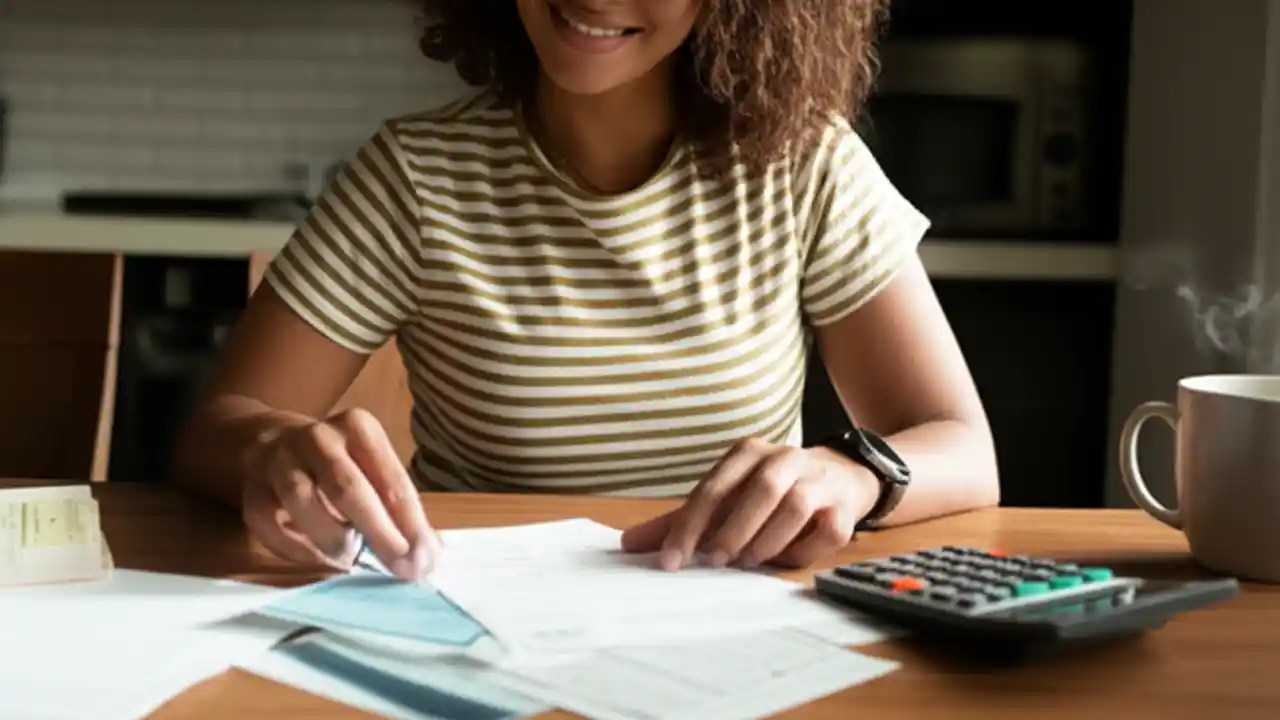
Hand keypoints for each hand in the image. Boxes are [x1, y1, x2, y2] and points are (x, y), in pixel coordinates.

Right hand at [242, 407, 439, 580]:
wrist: (273, 440)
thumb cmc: (341, 463)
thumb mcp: (374, 471)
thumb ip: (399, 511)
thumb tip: (427, 556)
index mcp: (359, 428)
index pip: (391, 478)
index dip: (409, 522)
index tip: (423, 558)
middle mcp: (318, 438)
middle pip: (347, 486)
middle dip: (378, 531)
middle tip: (399, 567)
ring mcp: (279, 461)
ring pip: (301, 499)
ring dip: (331, 536)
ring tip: (351, 558)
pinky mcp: (251, 488)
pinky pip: (268, 523)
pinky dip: (296, 548)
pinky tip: (320, 560)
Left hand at [621, 438, 878, 569]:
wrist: (840, 477)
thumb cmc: (770, 491)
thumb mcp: (725, 498)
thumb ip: (681, 520)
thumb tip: (628, 544)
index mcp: (748, 453)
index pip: (712, 488)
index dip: (689, 525)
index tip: (670, 560)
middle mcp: (784, 459)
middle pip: (759, 489)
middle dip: (733, 529)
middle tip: (715, 560)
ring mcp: (818, 480)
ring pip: (795, 507)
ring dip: (767, 540)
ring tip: (747, 561)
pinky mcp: (844, 508)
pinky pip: (825, 531)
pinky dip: (802, 550)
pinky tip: (785, 559)